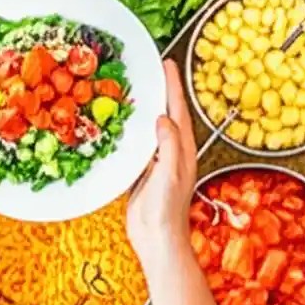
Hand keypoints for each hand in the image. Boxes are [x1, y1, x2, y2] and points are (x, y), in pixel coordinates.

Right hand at [127, 60, 196, 260]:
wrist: (157, 240)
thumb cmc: (167, 211)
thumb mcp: (170, 174)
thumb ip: (168, 145)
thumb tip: (163, 118)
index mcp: (183, 150)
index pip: (178, 110)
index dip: (173, 86)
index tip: (167, 64)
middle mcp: (172, 152)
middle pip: (167, 113)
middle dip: (161, 90)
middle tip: (152, 68)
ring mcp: (158, 162)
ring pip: (152, 127)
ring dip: (146, 108)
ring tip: (135, 88)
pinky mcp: (143, 173)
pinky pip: (138, 144)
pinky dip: (132, 130)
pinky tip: (121, 123)